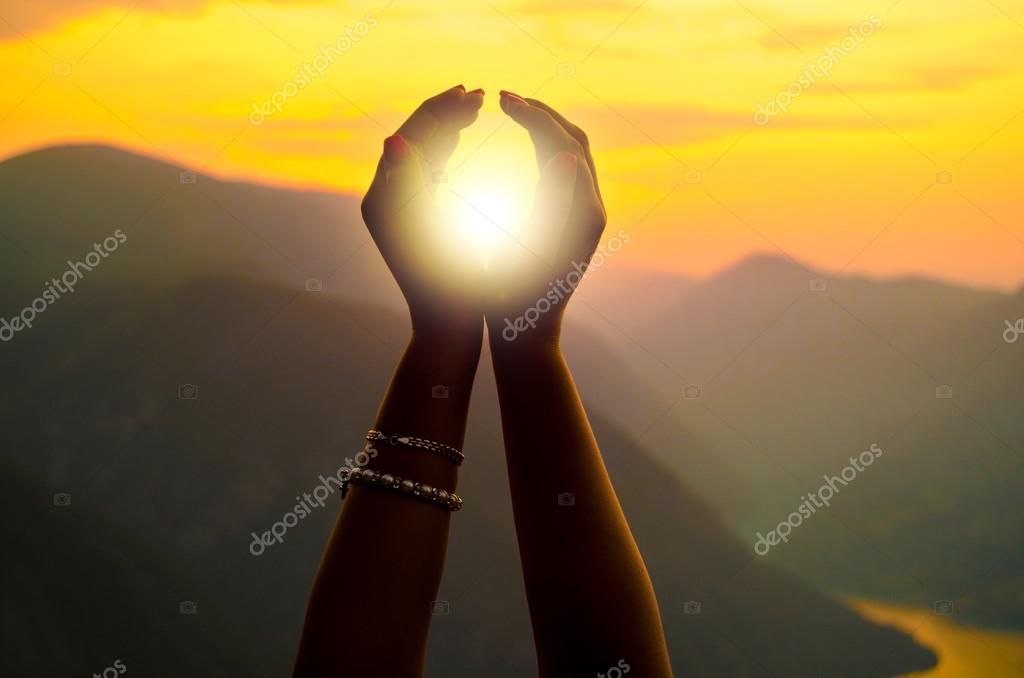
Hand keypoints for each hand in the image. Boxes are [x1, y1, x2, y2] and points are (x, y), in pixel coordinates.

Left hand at [361, 85, 484, 336]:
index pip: (409, 138)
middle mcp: (382, 200)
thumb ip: (416, 186)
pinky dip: (441, 151)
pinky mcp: (406, 218)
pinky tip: (461, 140)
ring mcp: (393, 209)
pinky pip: (422, 172)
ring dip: (444, 129)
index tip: (475, 93)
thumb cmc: (449, 290)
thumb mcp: (433, 236)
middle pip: (411, 140)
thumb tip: (393, 140)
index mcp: (385, 202)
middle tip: (479, 94)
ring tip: (474, 109)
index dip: (441, 112)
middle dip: (443, 114)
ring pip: (418, 154)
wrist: (445, 330)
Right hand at [486, 92, 606, 345]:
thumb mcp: (526, 254)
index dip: (532, 116)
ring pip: (572, 152)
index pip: (562, 145)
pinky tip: (523, 143)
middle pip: (574, 141)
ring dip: (545, 126)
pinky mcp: (575, 223)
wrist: (527, 339)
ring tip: (513, 109)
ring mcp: (585, 216)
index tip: (500, 99)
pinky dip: (545, 146)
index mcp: (580, 216)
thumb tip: (565, 156)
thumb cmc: (517, 304)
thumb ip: (548, 203)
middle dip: (541, 113)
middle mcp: (591, 211)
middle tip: (504, 96)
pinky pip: (566, 170)